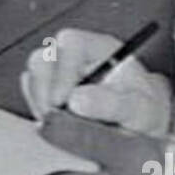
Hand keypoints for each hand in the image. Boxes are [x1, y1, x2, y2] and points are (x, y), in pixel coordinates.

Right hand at [21, 27, 173, 136]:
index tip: (63, 101)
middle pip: (42, 59)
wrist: (143, 130)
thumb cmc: (144, 113)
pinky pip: (30, 95)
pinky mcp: (48, 89)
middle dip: (44, 91)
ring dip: (40, 103)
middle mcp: (77, 55)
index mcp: (102, 48)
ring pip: (32, 77)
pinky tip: (57, 125)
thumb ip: (111, 103)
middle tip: (56, 118)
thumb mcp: (138, 110)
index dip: (63, 70)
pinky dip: (39, 111)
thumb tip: (77, 100)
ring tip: (60, 124)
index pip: (71, 43)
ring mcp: (60, 72)